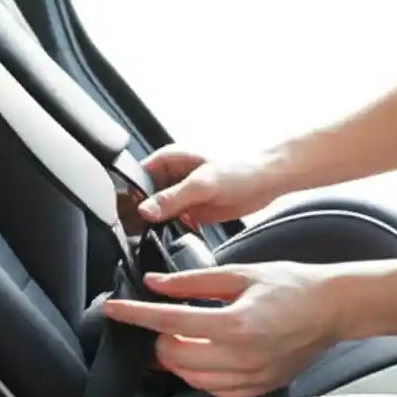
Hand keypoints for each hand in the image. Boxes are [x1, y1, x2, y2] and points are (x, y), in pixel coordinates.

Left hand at [101, 263, 344, 396]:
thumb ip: (192, 282)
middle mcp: (241, 356)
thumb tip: (155, 284)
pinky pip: (213, 390)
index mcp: (235, 324)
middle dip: (159, 338)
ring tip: (184, 336)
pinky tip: (206, 354)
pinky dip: (199, 374)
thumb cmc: (293, 286)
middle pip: (174, 356)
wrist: (333, 308)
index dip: (135, 316)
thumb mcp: (240, 273)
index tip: (114, 310)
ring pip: (189, 378)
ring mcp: (249, 377)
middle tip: (163, 321)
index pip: (169, 323)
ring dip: (177, 358)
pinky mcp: (256, 388)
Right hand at [138, 145, 287, 227]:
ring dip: (156, 224)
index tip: (130, 215)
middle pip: (144, 198)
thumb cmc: (240, 170)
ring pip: (157, 212)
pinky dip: (171, 230)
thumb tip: (145, 210)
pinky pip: (172, 222)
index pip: (136, 178)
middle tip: (142, 229)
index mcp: (167, 159)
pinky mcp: (190, 209)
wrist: (267, 181)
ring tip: (156, 234)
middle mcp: (170, 176)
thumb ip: (172, 198)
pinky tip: (174, 236)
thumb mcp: (202, 184)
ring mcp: (180, 194)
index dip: (130, 196)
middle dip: (143, 214)